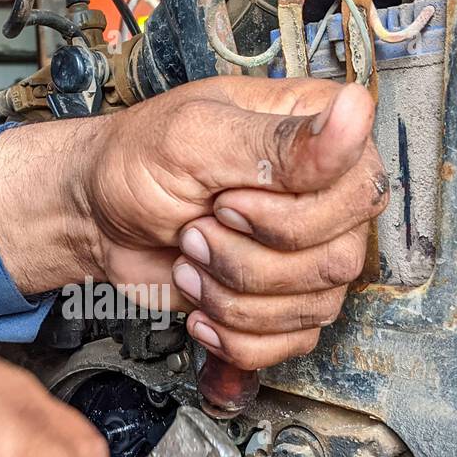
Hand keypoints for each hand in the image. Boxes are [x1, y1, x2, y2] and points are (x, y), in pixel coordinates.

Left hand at [0, 78, 386, 369]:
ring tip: (190, 256)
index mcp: (316, 133)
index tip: (226, 201)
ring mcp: (308, 252)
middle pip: (338, 259)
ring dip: (233, 295)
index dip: (291, 216)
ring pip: (315, 307)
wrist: (97, 216)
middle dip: (249, 260)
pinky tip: (201, 304)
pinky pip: (292, 343)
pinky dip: (235, 334)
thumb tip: (355, 113)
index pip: (360, 191)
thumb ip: (278, 140)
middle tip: (196, 229)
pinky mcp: (285, 301)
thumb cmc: (136, 163)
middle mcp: (324, 194)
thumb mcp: (196, 137)